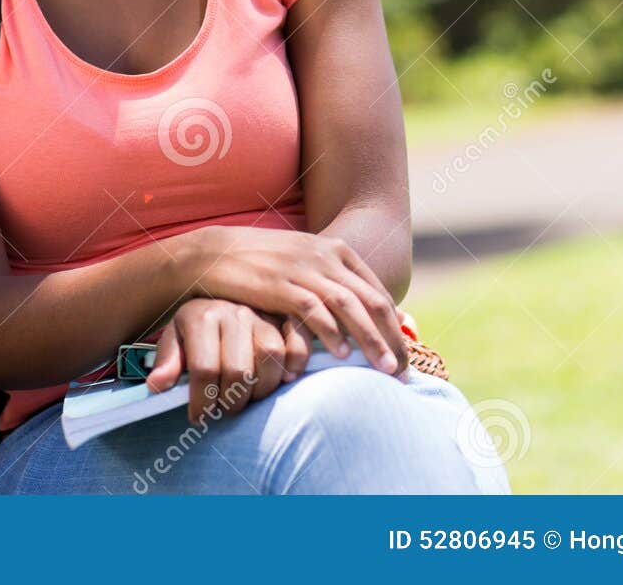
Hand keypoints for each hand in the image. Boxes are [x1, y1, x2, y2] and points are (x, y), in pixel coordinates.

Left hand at [145, 298, 312, 423]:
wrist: (217, 292)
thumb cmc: (195, 328)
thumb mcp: (174, 339)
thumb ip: (167, 362)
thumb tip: (157, 385)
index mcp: (201, 316)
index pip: (204, 370)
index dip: (202, 402)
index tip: (199, 418)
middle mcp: (234, 311)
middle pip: (238, 371)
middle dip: (230, 403)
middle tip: (224, 410)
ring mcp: (262, 314)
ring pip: (271, 358)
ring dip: (261, 389)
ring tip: (248, 398)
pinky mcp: (285, 317)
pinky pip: (297, 346)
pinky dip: (294, 367)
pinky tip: (280, 380)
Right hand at [178, 226, 407, 375]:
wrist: (215, 253)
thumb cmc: (262, 266)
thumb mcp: (304, 265)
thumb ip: (333, 282)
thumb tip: (364, 314)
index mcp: (337, 251)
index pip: (378, 293)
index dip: (396, 327)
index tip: (406, 356)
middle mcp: (325, 257)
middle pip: (372, 301)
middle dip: (393, 338)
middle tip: (405, 371)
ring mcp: (303, 269)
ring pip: (350, 307)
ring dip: (371, 340)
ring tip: (386, 370)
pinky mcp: (280, 284)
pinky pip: (314, 310)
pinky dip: (332, 333)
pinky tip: (343, 356)